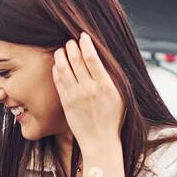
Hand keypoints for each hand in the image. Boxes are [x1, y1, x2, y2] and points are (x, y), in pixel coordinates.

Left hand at [52, 33, 123, 152]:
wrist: (99, 140)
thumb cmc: (112, 118)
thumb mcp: (119, 96)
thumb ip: (110, 78)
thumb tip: (102, 58)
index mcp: (105, 85)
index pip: (92, 57)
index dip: (86, 43)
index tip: (83, 36)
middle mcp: (89, 89)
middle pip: (76, 60)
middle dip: (72, 46)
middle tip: (71, 41)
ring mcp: (75, 95)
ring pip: (64, 68)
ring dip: (62, 55)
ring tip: (62, 49)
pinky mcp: (65, 102)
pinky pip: (58, 81)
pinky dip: (57, 69)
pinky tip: (58, 64)